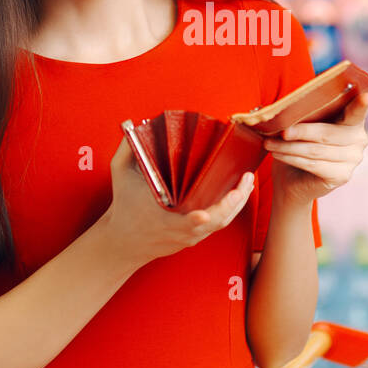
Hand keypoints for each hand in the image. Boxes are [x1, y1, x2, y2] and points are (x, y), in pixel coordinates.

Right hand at [98, 135, 256, 271]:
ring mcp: (190, 236)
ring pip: (221, 223)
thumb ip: (126, 150)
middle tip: (245, 179)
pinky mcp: (195, 237)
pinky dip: (232, 208)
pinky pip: (219, 223)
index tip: (203, 215)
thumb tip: (132, 124)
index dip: (193, 221)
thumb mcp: (120, 176)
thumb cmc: (124, 206)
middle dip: (232, 203)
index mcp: (161, 219)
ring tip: (247, 180)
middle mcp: (180, 231)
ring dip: (238, 203)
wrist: (124, 242)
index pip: (180, 223)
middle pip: (213, 223)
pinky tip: (240, 191)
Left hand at [262, 91, 367, 207]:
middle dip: (300, 132)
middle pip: (327, 133)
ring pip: (316, 150)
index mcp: (353, 121)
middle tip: (281, 131)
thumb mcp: (305, 125)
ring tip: (270, 143)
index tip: (365, 96)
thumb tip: (288, 106)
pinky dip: (292, 158)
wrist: (294, 180)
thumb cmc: (300, 145)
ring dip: (289, 147)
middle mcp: (359, 139)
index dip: (361, 104)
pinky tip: (278, 155)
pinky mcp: (342, 176)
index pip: (358, 111)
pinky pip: (313, 165)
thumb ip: (307, 114)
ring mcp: (353, 159)